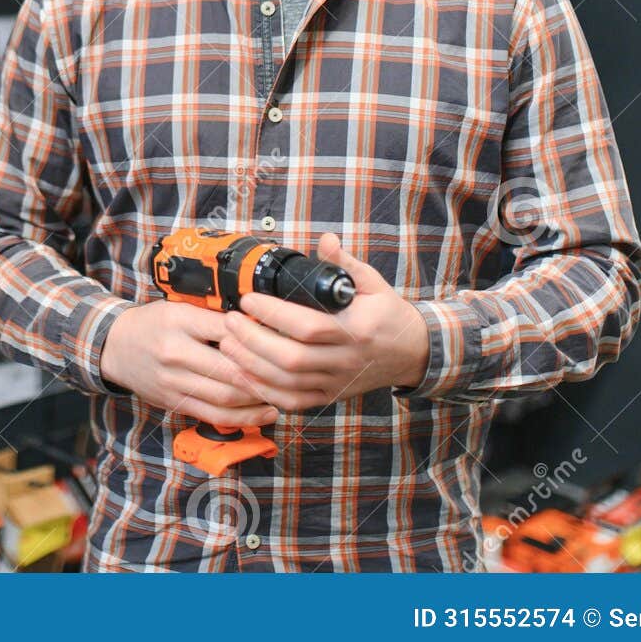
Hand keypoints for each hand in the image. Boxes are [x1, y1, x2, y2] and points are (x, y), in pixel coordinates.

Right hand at [99, 299, 278, 429]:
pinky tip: (264, 412)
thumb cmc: (154, 323)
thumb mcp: (181, 308)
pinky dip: (243, 417)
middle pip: (231, 370)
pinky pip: (214, 415)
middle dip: (266, 375)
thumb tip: (261, 323)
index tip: (285, 341)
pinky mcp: (174, 403)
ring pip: (226, 397)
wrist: (115, 347)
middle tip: (293, 375)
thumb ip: (215, 317)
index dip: (260, 339)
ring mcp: (174, 382)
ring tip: (284, 394)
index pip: (229, 332)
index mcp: (180, 322)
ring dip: (259, 399)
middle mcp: (175, 353)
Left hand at [219, 233, 429, 411]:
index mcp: (357, 329)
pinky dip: (264, 391)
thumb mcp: (373, 283)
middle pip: (291, 359)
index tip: (249, 300)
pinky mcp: (329, 397)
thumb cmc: (388, 315)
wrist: (412, 353)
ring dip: (251, 365)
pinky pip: (292, 401)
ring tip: (227, 343)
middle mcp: (346, 360)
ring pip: (287, 383)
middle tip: (229, 321)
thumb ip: (346, 263)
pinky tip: (244, 373)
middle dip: (253, 341)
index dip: (273, 314)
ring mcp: (336, 383)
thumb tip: (325, 240)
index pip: (309, 326)